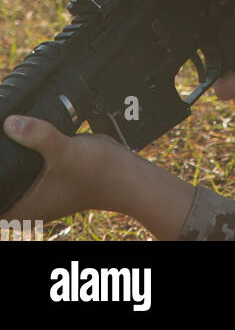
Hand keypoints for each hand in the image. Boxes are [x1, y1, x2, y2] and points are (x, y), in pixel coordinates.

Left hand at [1, 115, 125, 222]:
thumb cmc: (99, 173)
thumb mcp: (65, 152)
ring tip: (12, 134)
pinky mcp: (49, 180)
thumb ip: (38, 136)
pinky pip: (27, 170)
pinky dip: (24, 155)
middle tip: (2, 137)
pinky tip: (26, 137)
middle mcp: (28, 203)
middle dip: (0, 159)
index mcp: (24, 207)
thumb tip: (10, 123)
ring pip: (12, 178)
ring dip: (10, 157)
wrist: (126, 176)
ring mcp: (39, 192)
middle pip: (1, 186)